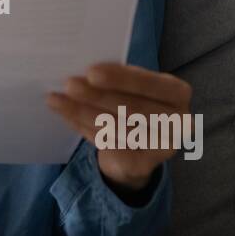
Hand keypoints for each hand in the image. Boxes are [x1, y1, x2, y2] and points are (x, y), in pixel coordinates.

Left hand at [45, 63, 192, 196]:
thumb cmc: (134, 105)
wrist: (138, 148)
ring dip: (83, 112)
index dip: (120, 78)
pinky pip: (109, 147)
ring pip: (117, 128)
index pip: (150, 83)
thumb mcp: (132, 88)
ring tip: (57, 99)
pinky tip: (66, 116)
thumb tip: (80, 70)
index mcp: (177, 92)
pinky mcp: (144, 165)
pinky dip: (83, 128)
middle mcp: (178, 120)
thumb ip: (115, 80)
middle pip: (132, 108)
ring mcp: (164, 146)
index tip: (91, 72)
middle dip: (97, 96)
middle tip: (69, 85)